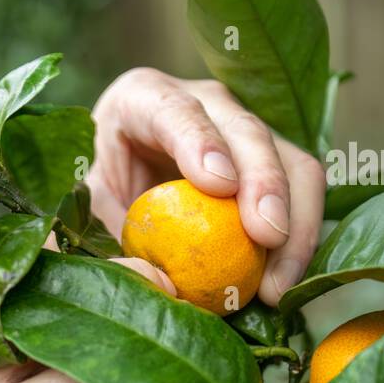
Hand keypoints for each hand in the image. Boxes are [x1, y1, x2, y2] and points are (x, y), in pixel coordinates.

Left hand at [87, 67, 326, 304]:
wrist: (110, 200)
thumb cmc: (89, 202)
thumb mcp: (81, 223)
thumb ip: (104, 250)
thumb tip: (161, 282)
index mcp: (140, 100)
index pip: (173, 108)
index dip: (199, 140)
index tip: (219, 184)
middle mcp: (201, 103)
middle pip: (245, 129)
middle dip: (264, 182)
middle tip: (267, 237)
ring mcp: (243, 131)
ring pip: (291, 159)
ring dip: (295, 221)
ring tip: (276, 283)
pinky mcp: (271, 164)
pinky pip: (303, 195)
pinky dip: (300, 238)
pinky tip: (283, 281)